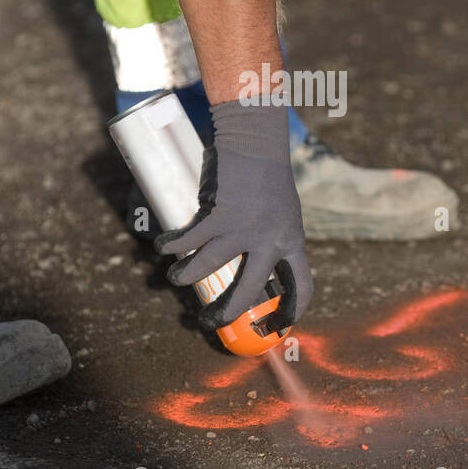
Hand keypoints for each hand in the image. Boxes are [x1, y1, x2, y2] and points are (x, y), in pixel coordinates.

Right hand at [154, 100, 311, 330]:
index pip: (303, 287)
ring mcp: (246, 229)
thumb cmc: (268, 174)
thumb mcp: (283, 212)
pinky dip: (173, 245)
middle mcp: (272, 241)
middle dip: (225, 312)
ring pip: (208, 267)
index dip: (291, 312)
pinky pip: (190, 240)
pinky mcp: (221, 215)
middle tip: (208, 321)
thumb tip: (251, 267)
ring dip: (186, 275)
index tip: (275, 327)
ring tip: (175, 278)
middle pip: (248, 291)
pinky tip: (163, 246)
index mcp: (293, 241)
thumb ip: (273, 238)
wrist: (257, 141)